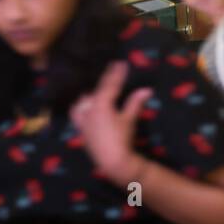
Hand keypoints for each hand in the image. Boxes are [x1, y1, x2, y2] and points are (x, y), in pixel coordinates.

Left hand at [69, 62, 151, 185]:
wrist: (111, 160)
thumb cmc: (121, 138)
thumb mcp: (129, 119)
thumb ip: (135, 103)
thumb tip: (147, 89)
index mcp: (101, 104)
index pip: (110, 85)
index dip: (116, 73)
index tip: (120, 63)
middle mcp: (89, 109)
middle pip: (96, 92)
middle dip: (105, 83)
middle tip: (112, 74)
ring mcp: (83, 120)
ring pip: (83, 102)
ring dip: (90, 96)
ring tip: (95, 92)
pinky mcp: (81, 129)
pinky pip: (77, 114)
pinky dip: (80, 109)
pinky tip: (83, 109)